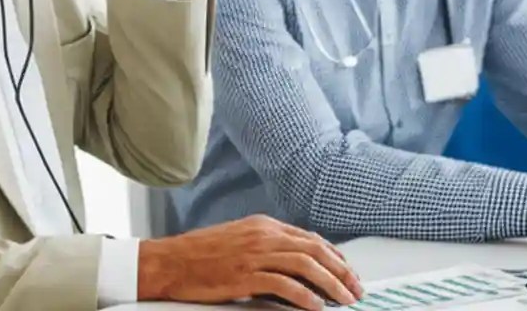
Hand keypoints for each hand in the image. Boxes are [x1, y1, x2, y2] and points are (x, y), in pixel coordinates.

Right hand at [137, 215, 363, 310]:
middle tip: (356, 289)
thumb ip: (266, 246)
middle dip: (341, 271)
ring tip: (344, 300)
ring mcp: (253, 254)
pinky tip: (316, 307)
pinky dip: (304, 296)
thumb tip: (297, 263)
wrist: (169, 261)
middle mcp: (262, 235)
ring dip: (331, 284)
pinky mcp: (244, 275)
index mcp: (262, 225)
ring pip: (305, 265)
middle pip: (314, 250)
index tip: (348, 273)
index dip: (335, 256)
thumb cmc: (200, 254)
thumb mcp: (238, 239)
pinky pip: (283, 285)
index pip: (310, 238)